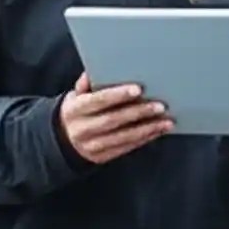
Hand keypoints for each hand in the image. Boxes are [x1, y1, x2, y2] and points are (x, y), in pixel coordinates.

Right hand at [58, 73, 172, 163]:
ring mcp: (92, 145)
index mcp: (76, 109)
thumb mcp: (75, 95)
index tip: (138, 89)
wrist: (62, 140)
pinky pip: (126, 148)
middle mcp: (83, 128)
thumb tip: (93, 71)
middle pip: (113, 120)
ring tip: (166, 121)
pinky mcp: (102, 157)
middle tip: (160, 106)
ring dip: (147, 129)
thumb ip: (85, 84)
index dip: (118, 95)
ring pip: (122, 137)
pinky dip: (144, 139)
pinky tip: (158, 131)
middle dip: (138, 112)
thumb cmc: (77, 111)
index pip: (98, 101)